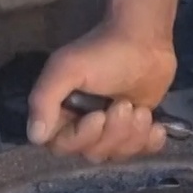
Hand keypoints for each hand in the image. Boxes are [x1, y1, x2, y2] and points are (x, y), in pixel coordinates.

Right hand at [26, 22, 176, 161]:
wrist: (145, 39)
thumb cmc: (104, 51)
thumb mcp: (67, 68)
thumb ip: (45, 99)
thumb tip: (35, 136)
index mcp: (60, 111)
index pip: (62, 145)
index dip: (82, 136)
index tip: (99, 115)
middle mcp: (82, 124)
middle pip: (93, 152)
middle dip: (113, 133)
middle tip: (125, 105)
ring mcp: (111, 129)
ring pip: (117, 154)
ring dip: (132, 135)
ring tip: (141, 110)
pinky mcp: (136, 129)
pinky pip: (141, 151)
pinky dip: (150, 143)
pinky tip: (156, 126)